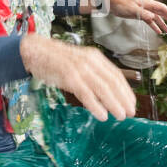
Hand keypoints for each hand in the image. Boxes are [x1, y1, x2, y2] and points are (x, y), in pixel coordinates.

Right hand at [19, 34, 136, 120]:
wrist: (34, 51)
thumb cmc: (56, 60)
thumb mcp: (78, 62)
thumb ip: (92, 73)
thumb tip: (106, 91)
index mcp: (94, 57)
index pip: (116, 75)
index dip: (126, 90)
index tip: (132, 102)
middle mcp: (90, 61)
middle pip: (112, 82)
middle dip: (124, 99)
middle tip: (131, 112)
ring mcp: (80, 69)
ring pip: (103, 88)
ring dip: (114, 104)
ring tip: (121, 116)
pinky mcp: (69, 77)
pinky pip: (86, 94)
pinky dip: (96, 106)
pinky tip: (102, 115)